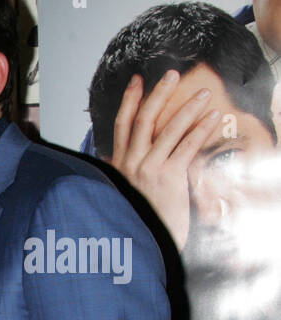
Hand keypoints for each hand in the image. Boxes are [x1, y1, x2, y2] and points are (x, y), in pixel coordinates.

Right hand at [106, 71, 219, 249]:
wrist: (141, 244)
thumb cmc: (136, 219)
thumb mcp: (119, 192)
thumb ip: (115, 172)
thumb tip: (107, 158)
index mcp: (117, 165)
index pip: (121, 125)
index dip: (130, 100)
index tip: (137, 80)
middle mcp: (129, 164)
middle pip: (143, 120)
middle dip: (157, 94)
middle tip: (171, 74)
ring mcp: (148, 169)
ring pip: (167, 130)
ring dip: (187, 108)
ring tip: (202, 93)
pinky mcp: (168, 178)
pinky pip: (186, 146)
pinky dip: (201, 130)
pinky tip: (212, 118)